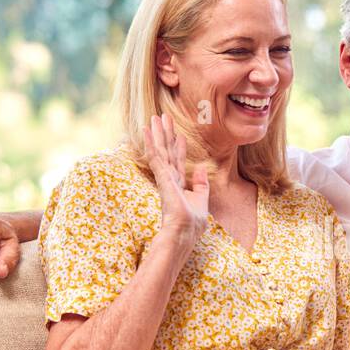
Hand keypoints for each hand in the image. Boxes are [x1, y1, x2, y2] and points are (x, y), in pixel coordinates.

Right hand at [144, 113, 208, 254]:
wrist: (184, 233)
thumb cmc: (191, 223)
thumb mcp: (201, 200)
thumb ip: (201, 184)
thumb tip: (203, 168)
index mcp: (178, 184)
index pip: (178, 161)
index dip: (178, 147)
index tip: (179, 134)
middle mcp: (169, 179)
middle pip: (167, 151)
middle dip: (165, 134)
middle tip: (162, 116)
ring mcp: (164, 178)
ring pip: (160, 150)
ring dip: (157, 133)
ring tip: (154, 117)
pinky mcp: (161, 178)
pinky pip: (155, 156)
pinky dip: (150, 142)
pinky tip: (146, 130)